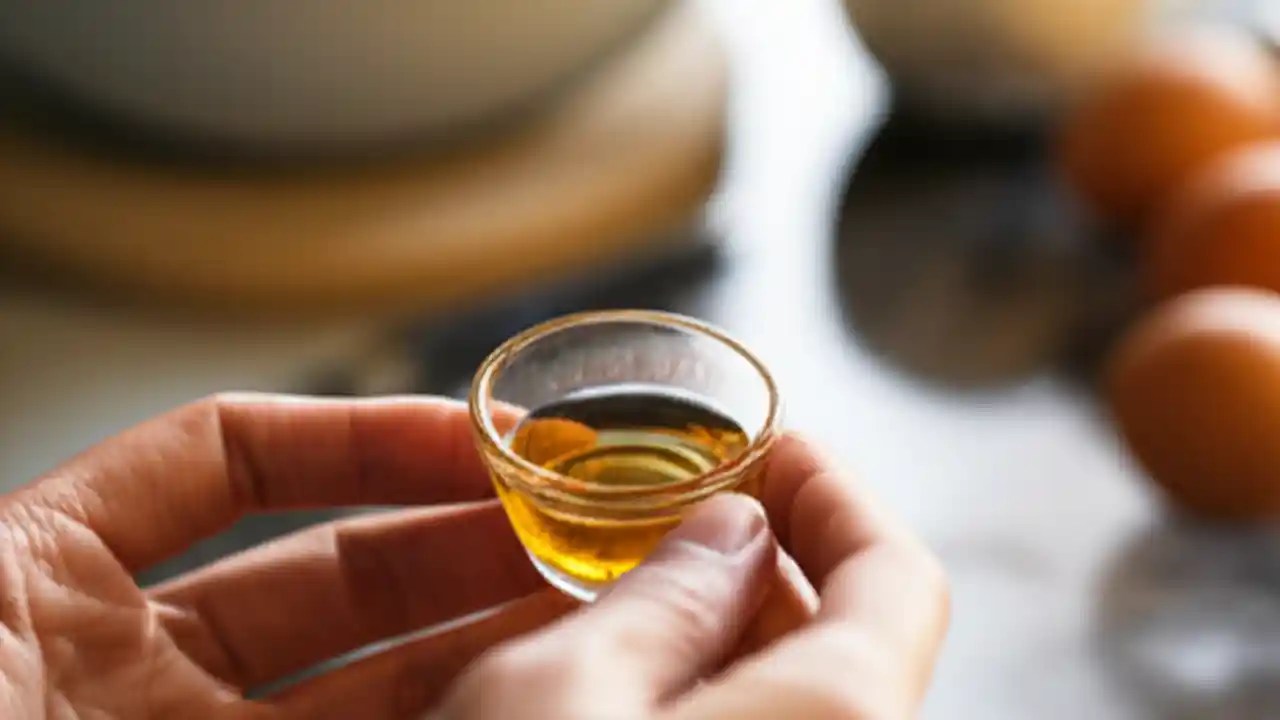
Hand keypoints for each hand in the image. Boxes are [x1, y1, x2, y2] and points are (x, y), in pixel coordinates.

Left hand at [0, 394, 577, 718]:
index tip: (480, 435)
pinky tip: (518, 704)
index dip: (361, 434)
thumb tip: (330, 467)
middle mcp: (127, 678)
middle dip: (460, 544)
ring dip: (478, 646)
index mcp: (47, 579)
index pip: (233, 463)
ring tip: (590, 613)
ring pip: (368, 690)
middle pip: (332, 578)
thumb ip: (150, 517)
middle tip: (581, 532)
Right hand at [438, 435, 949, 718]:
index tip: (767, 444)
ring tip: (605, 590)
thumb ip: (663, 600)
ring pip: (774, 694)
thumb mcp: (558, 694)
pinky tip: (587, 681)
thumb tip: (734, 531)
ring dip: (703, 630)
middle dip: (751, 558)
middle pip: (837, 636)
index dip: (833, 489)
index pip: (897, 577)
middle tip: (662, 513)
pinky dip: (678, 695)